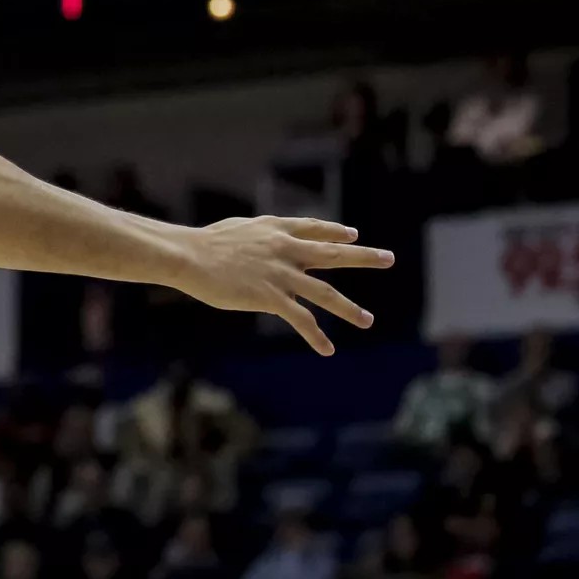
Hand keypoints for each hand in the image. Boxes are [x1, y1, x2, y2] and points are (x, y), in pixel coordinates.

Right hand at [171, 214, 391, 355]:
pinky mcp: (271, 297)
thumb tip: (263, 241)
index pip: (313, 229)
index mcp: (276, 231)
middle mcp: (286, 250)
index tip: (352, 235)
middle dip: (364, 257)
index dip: (335, 232)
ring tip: (367, 321)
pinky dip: (316, 336)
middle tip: (388, 258)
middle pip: (333, 255)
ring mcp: (281, 275)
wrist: (190, 256)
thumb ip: (259, 236)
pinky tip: (328, 349)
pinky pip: (301, 319)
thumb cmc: (206, 243)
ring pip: (325, 293)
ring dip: (349, 309)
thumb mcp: (239, 229)